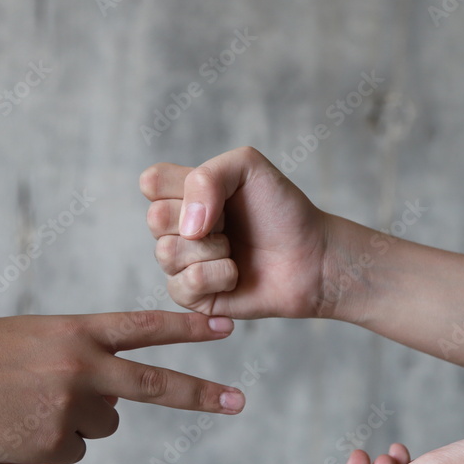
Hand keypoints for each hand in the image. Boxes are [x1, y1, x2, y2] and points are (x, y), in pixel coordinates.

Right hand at [0, 310, 245, 463]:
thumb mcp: (34, 336)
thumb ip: (79, 352)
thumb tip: (116, 396)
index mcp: (75, 330)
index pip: (144, 326)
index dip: (188, 327)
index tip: (227, 326)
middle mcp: (81, 367)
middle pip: (154, 384)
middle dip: (200, 394)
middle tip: (240, 402)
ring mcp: (69, 407)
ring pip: (103, 426)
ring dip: (79, 419)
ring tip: (30, 403)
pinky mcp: (52, 445)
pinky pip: (70, 451)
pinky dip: (50, 443)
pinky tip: (16, 426)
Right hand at [140, 146, 334, 318]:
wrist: (312, 255)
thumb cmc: (282, 210)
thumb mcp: (247, 166)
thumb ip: (206, 176)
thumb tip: (187, 226)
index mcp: (183, 194)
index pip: (150, 183)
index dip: (183, 188)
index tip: (221, 193)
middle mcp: (177, 228)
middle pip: (155, 219)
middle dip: (204, 220)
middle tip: (232, 224)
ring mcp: (182, 264)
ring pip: (167, 253)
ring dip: (213, 250)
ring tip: (235, 250)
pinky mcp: (192, 297)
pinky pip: (185, 285)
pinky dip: (218, 277)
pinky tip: (236, 276)